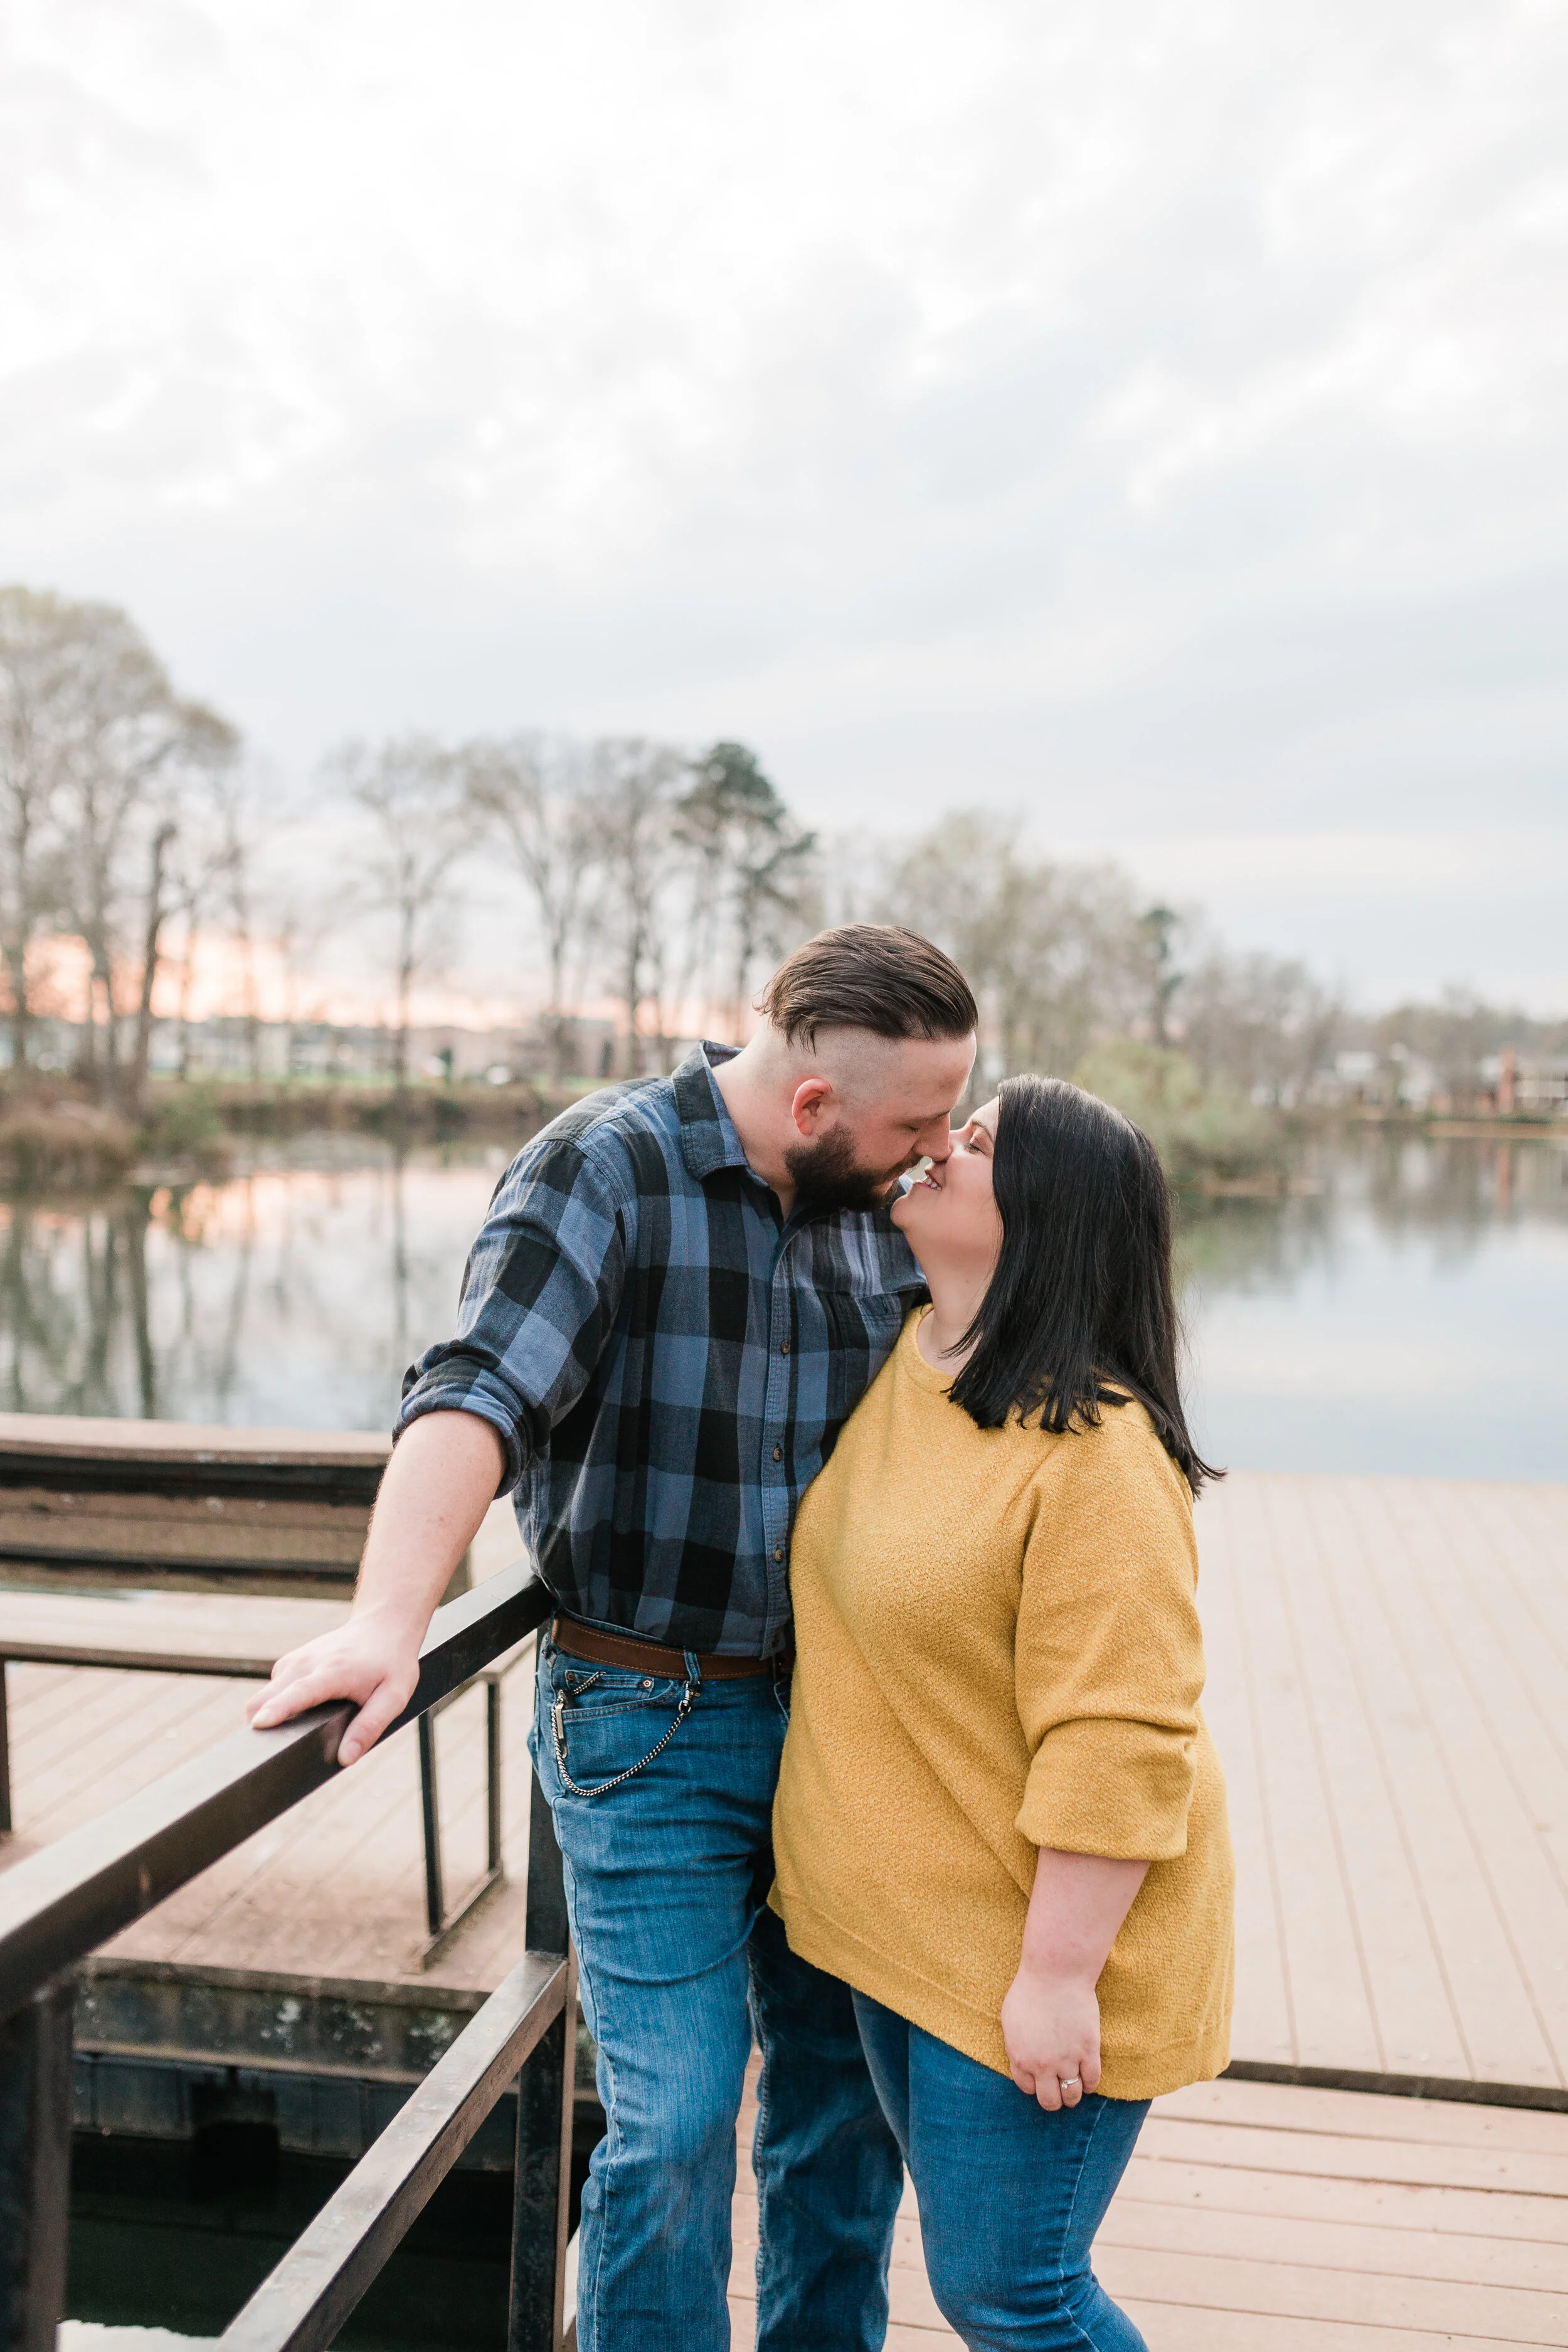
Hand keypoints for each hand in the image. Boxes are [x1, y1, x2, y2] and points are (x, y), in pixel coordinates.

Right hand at [246, 1613, 421, 1766]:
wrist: (383, 1625)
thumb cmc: (391, 1663)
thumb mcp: (393, 1697)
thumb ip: (369, 1727)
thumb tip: (346, 1758)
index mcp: (333, 1672)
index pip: (298, 1692)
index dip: (278, 1710)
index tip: (259, 1724)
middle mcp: (306, 1663)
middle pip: (265, 1698)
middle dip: (262, 1725)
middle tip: (279, 1750)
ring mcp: (295, 1660)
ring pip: (264, 1697)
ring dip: (270, 1716)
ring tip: (296, 1732)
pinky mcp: (290, 1663)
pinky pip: (271, 1690)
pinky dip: (276, 1705)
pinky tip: (303, 1711)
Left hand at [1000, 1958, 1101, 2111]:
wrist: (1056, 1975)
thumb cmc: (1030, 1991)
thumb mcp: (1010, 2020)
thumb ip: (1014, 2045)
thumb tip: (1021, 2060)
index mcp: (1020, 2058)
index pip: (1027, 2088)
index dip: (1034, 2085)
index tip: (1040, 2080)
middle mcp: (1043, 2066)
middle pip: (1050, 2101)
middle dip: (1054, 2100)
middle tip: (1058, 2092)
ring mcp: (1067, 2060)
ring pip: (1072, 2096)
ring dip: (1073, 2096)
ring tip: (1073, 2088)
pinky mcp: (1089, 2052)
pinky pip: (1092, 2081)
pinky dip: (1090, 2084)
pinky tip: (1087, 2078)